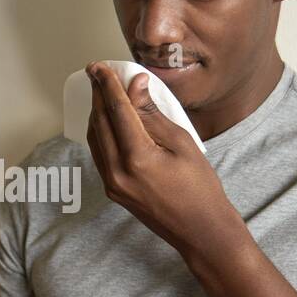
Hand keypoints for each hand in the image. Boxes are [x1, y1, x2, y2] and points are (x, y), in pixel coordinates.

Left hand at [85, 61, 239, 254]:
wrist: (201, 231)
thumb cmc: (200, 188)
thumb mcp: (182, 143)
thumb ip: (153, 114)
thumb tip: (136, 85)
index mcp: (137, 158)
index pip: (116, 110)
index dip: (108, 84)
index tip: (101, 65)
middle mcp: (117, 172)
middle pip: (99, 122)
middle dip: (97, 94)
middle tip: (98, 72)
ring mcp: (112, 184)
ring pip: (95, 139)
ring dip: (96, 112)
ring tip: (103, 91)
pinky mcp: (113, 191)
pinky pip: (100, 154)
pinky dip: (101, 132)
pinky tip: (109, 120)